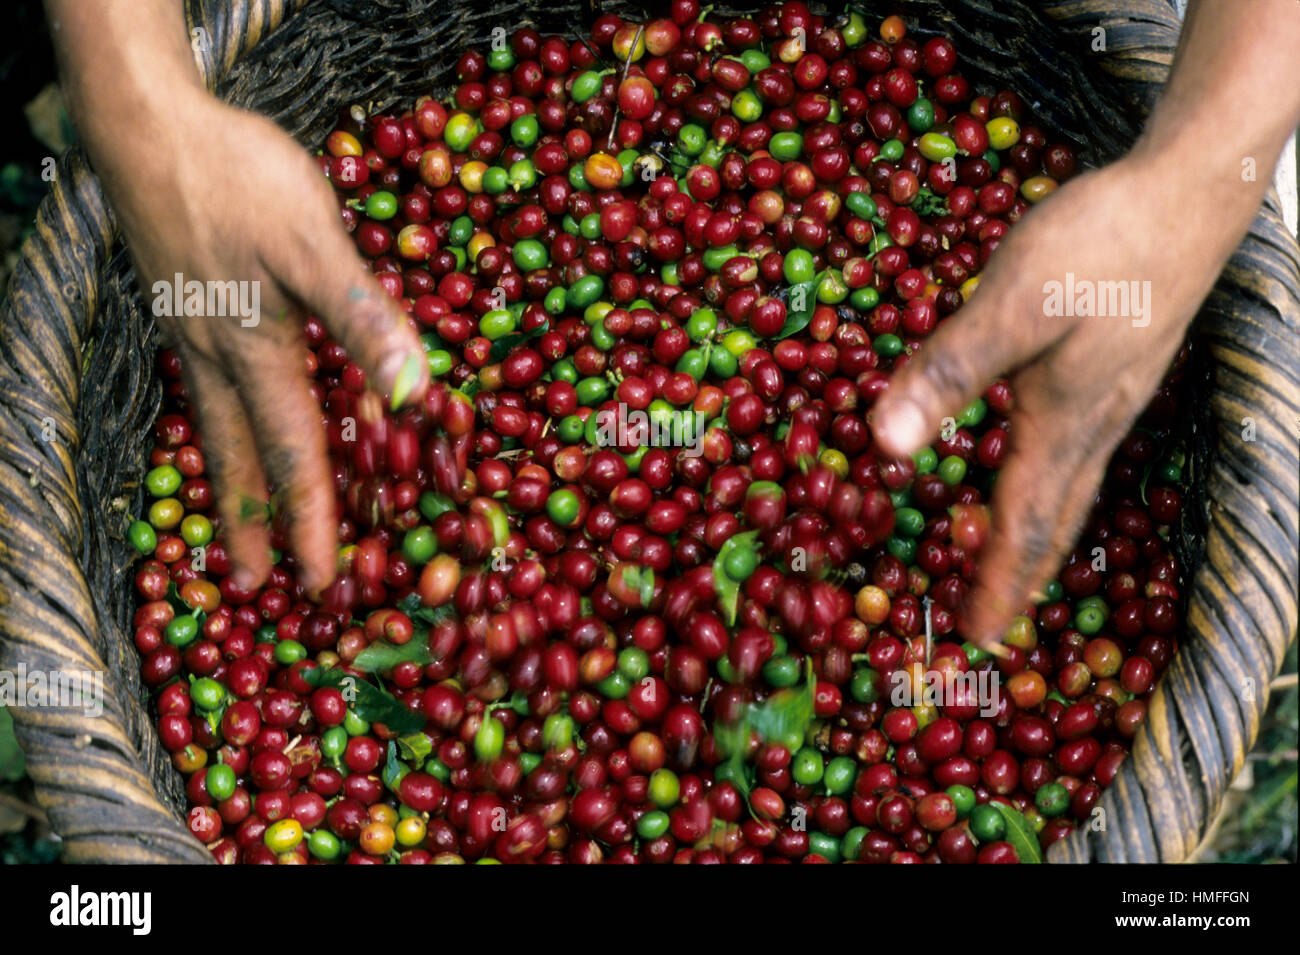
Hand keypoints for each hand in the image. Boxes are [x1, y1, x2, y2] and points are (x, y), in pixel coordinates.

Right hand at [101, 90, 427, 592]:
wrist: (145, 124)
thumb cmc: (235, 180)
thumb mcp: (315, 245)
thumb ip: (364, 317)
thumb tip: (417, 389)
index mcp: (258, 355)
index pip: (295, 456)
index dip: (311, 521)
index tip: (319, 583)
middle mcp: (217, 357)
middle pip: (236, 458)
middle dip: (251, 525)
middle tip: (253, 586)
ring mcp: (193, 331)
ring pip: (215, 426)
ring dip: (230, 482)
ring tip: (233, 523)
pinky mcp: (183, 302)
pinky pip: (206, 387)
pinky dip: (221, 426)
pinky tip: (229, 416)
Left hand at [870, 154, 1226, 646]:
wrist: (1192, 192)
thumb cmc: (1101, 245)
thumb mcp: (1012, 304)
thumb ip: (949, 372)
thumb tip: (887, 448)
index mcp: (1061, 423)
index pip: (1022, 525)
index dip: (998, 584)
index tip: (978, 638)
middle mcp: (1094, 424)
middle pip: (1055, 521)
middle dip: (1021, 577)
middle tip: (993, 625)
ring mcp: (1115, 397)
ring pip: (1073, 489)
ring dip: (1039, 536)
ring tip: (1014, 565)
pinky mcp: (1120, 365)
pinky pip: (1082, 453)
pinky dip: (1055, 486)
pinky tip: (1046, 466)